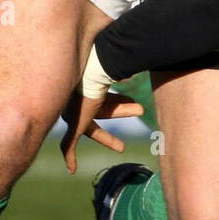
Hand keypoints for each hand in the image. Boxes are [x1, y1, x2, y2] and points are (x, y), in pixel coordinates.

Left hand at [59, 46, 144, 173]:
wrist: (88, 76)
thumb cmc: (104, 65)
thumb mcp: (120, 65)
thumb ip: (131, 60)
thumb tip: (149, 49)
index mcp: (91, 85)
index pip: (108, 95)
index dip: (120, 100)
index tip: (134, 99)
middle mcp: (81, 99)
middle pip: (104, 109)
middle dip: (120, 111)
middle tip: (136, 114)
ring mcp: (75, 113)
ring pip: (93, 130)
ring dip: (107, 139)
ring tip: (122, 148)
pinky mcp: (73, 126)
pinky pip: (69, 146)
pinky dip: (70, 157)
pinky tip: (71, 170)